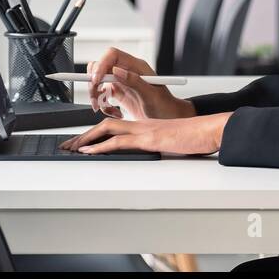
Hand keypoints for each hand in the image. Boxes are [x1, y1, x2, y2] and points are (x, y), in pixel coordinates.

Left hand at [58, 113, 232, 155]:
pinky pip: (120, 141)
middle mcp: (141, 125)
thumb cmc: (195, 137)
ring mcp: (144, 130)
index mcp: (145, 126)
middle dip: (84, 136)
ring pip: (107, 130)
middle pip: (105, 126)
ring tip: (72, 148)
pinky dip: (102, 146)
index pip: (114, 126)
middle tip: (68, 146)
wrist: (210, 130)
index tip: (81, 143)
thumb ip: (157, 144)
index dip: (95, 134)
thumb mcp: (170, 142)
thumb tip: (149, 153)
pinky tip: (90, 151)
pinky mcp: (149, 139)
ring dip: (87, 139)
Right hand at [87, 47, 193, 119]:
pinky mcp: (119, 95)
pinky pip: (103, 96)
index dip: (101, 65)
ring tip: (102, 108)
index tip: (96, 80)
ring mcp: (122, 83)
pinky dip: (104, 105)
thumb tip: (116, 70)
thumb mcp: (151, 95)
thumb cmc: (166, 107)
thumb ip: (134, 81)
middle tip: (95, 97)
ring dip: (96, 96)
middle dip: (94, 82)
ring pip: (99, 82)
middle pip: (101, 67)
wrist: (170, 120)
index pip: (112, 55)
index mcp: (136, 67)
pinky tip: (116, 113)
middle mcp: (127, 72)